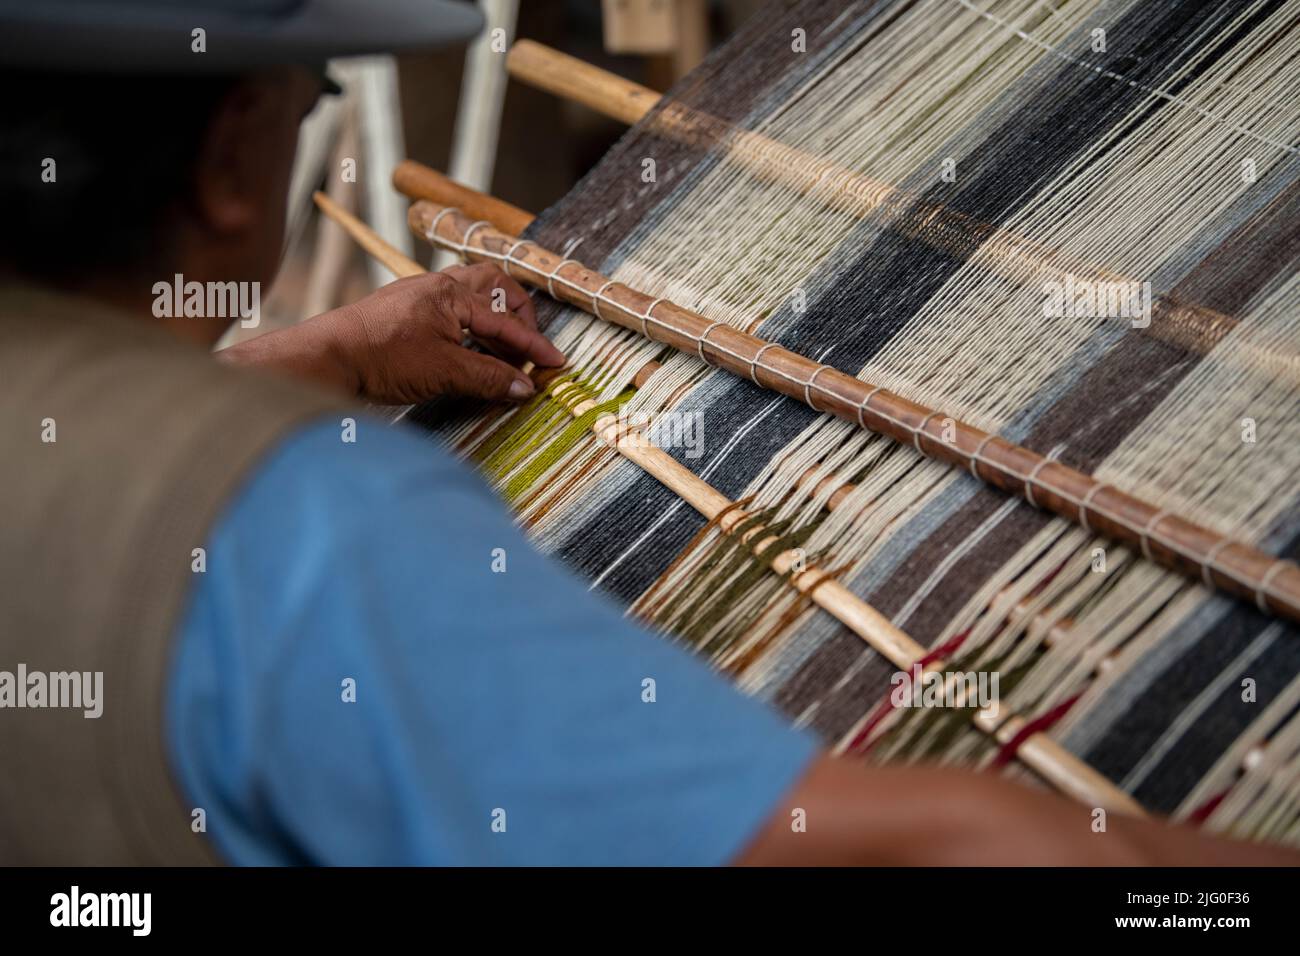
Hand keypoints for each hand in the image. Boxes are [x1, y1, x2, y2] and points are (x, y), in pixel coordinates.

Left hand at [219, 263, 565, 403]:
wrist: (326, 359)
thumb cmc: (382, 357)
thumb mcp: (444, 371)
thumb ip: (488, 377)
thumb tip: (524, 387)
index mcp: (452, 293)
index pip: (505, 320)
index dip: (533, 346)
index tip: (554, 364)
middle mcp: (436, 287)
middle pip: (492, 286)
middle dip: (516, 313)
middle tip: (526, 346)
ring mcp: (417, 299)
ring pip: (469, 299)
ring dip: (490, 323)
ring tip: (501, 355)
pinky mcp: (402, 316)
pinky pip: (449, 314)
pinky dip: (468, 331)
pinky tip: (467, 355)